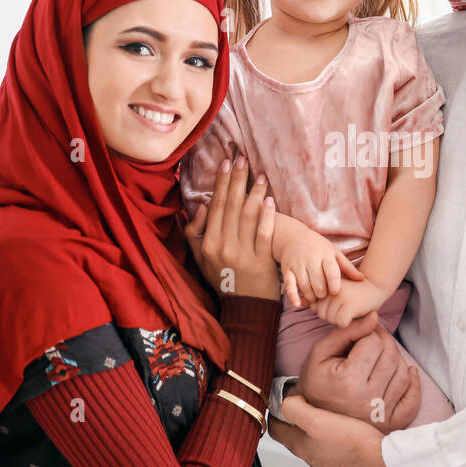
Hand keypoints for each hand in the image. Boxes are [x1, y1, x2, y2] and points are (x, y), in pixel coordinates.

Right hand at [182, 156, 278, 300]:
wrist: (243, 307)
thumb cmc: (223, 278)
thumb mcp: (201, 258)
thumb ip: (195, 232)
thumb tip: (203, 206)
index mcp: (208, 243)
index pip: (216, 206)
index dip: (221, 183)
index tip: (226, 163)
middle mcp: (224, 246)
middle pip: (231, 206)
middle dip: (237, 180)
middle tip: (242, 159)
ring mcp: (243, 254)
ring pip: (248, 217)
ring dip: (254, 193)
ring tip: (260, 176)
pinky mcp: (261, 261)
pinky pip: (264, 235)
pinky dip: (268, 217)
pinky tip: (270, 200)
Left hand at [269, 395, 399, 466]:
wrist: (384, 464)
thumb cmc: (352, 443)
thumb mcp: (317, 421)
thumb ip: (296, 409)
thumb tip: (287, 401)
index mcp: (300, 447)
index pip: (274, 429)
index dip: (272, 412)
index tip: (277, 398)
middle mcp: (312, 456)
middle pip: (294, 433)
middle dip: (294, 415)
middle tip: (302, 396)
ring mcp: (329, 460)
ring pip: (313, 437)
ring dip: (313, 421)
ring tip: (323, 405)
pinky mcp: (346, 459)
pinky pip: (331, 441)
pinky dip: (331, 429)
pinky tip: (344, 421)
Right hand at [279, 226, 363, 307]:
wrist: (293, 237)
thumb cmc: (318, 247)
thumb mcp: (334, 253)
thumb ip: (347, 267)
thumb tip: (362, 279)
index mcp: (325, 255)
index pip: (332, 273)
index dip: (335, 286)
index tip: (336, 293)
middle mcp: (311, 259)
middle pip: (318, 283)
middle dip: (322, 294)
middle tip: (324, 296)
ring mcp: (298, 264)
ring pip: (305, 286)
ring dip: (311, 296)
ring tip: (315, 297)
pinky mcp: (287, 269)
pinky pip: (290, 285)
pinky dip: (293, 296)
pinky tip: (298, 304)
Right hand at [296, 312, 421, 434]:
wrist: (314, 420)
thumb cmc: (316, 383)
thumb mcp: (320, 353)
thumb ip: (346, 332)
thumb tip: (374, 317)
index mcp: (348, 382)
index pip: (373, 342)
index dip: (367, 332)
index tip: (360, 334)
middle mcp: (368, 400)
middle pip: (390, 356)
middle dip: (383, 341)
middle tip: (372, 340)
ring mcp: (381, 414)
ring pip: (403, 374)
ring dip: (396, 359)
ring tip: (380, 356)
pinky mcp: (391, 424)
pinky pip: (412, 400)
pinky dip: (414, 383)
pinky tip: (407, 372)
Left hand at [310, 277, 388, 327]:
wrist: (375, 287)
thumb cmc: (352, 291)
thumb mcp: (333, 290)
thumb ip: (317, 295)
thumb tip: (300, 301)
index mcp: (324, 283)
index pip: (315, 306)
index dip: (325, 309)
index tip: (337, 303)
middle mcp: (331, 288)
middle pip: (321, 314)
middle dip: (331, 316)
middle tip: (345, 307)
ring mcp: (341, 296)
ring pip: (330, 319)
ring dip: (339, 320)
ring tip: (349, 309)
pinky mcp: (350, 304)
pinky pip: (341, 323)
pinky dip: (347, 323)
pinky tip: (354, 314)